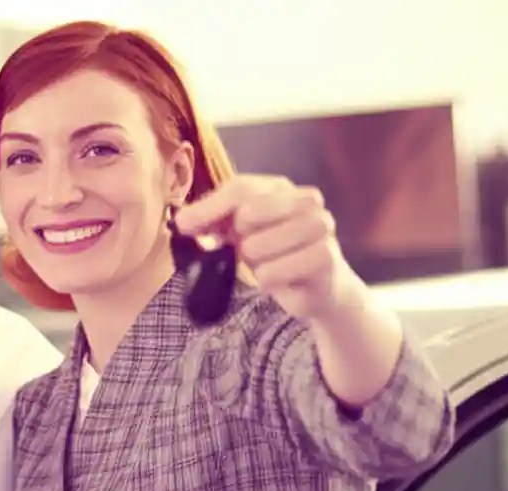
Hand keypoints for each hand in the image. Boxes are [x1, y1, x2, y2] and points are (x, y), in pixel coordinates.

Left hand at [173, 174, 363, 320]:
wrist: (316, 286)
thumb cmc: (275, 254)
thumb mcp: (239, 234)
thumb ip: (212, 222)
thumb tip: (182, 222)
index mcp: (280, 188)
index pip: (240, 187)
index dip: (209, 207)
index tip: (183, 225)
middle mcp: (305, 199)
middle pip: (250, 211)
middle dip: (238, 238)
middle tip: (245, 251)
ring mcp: (320, 225)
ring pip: (260, 244)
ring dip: (253, 262)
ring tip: (265, 264)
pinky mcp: (326, 255)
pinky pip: (276, 270)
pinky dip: (267, 279)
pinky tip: (274, 279)